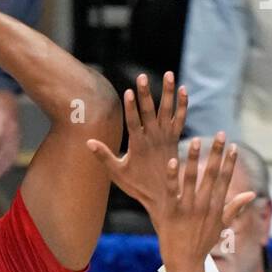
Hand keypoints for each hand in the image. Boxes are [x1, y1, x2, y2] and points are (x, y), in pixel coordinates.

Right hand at [87, 73, 186, 213]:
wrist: (164, 197)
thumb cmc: (138, 186)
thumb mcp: (118, 173)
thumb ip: (104, 156)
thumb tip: (88, 142)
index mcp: (138, 145)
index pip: (133, 122)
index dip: (131, 107)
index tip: (128, 91)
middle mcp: (153, 139)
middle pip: (149, 112)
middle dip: (145, 94)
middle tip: (142, 76)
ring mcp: (166, 138)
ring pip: (167, 111)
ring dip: (168, 92)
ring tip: (169, 74)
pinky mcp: (175, 139)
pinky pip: (180, 119)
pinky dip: (183, 105)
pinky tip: (184, 90)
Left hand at [151, 135, 254, 271]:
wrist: (185, 264)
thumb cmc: (202, 244)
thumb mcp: (221, 226)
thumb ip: (235, 208)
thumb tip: (252, 194)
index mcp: (216, 208)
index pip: (225, 181)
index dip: (230, 163)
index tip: (233, 146)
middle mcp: (204, 206)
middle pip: (212, 175)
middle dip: (217, 154)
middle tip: (220, 134)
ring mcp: (187, 209)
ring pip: (192, 179)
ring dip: (195, 159)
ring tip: (196, 140)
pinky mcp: (170, 213)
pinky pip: (171, 191)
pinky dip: (172, 177)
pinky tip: (171, 161)